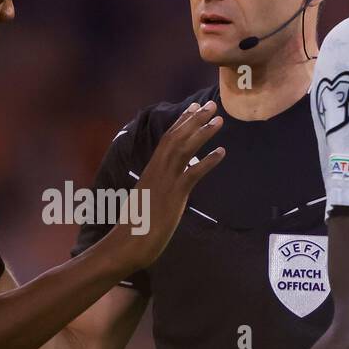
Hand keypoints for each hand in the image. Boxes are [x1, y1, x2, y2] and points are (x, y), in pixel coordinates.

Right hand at [111, 101, 223, 270]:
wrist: (126, 244)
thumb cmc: (135, 228)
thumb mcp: (147, 202)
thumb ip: (157, 190)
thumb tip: (164, 189)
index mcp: (151, 171)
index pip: (166, 140)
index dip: (181, 122)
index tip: (193, 108)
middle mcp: (157, 171)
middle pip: (176, 138)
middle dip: (194, 119)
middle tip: (210, 104)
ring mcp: (165, 182)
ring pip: (184, 149)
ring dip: (202, 132)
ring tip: (219, 119)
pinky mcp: (173, 196)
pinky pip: (193, 174)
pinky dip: (208, 161)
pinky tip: (221, 153)